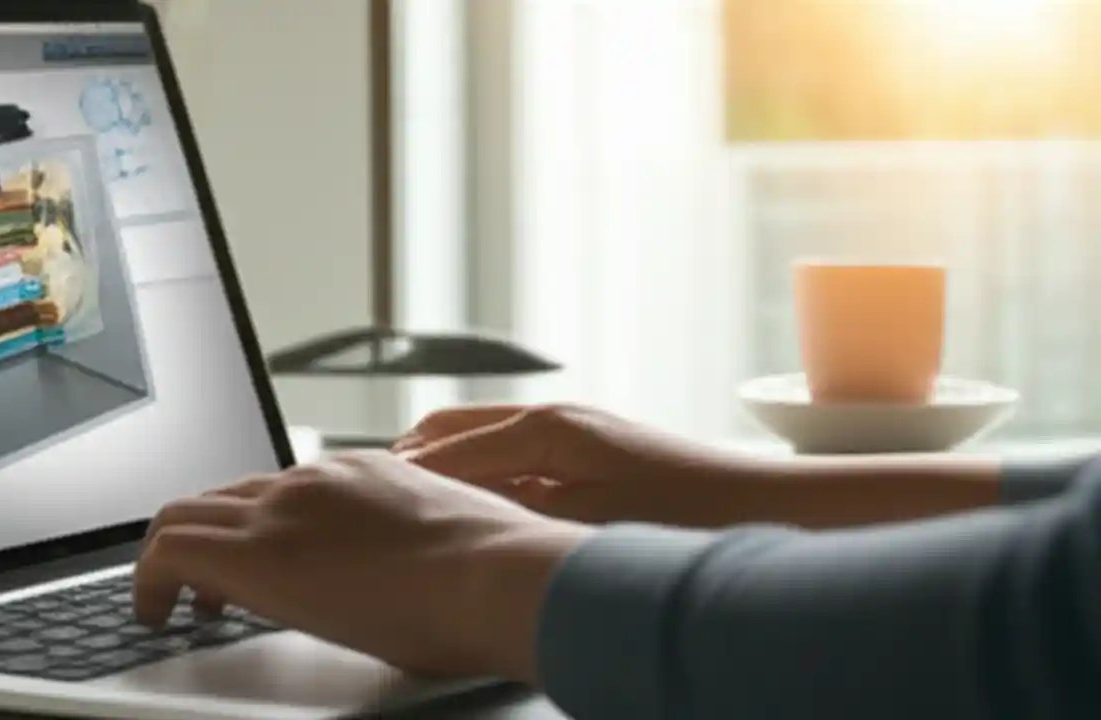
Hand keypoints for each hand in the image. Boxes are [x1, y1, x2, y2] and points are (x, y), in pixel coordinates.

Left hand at [133, 451, 591, 681]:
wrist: (498, 574)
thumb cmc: (495, 572)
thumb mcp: (447, 543)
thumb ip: (408, 547)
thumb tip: (407, 579)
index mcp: (361, 474)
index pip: (279, 489)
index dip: (253, 526)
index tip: (250, 564)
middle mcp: (314, 479)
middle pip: (223, 494)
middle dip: (205, 539)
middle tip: (203, 587)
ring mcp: (282, 508)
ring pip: (186, 512)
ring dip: (172, 558)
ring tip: (171, 605)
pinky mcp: (256, 552)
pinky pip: (171, 549)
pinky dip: (150, 580)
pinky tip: (157, 614)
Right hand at [396, 404, 759, 526]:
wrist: (760, 503)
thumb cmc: (683, 514)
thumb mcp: (581, 521)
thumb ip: (507, 508)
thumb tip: (447, 503)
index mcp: (542, 429)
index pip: (442, 450)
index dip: (396, 479)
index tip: (355, 496)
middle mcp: (550, 419)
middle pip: (448, 429)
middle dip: (406, 461)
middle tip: (366, 497)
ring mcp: (568, 430)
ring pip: (475, 437)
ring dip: (439, 464)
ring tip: (404, 502)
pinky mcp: (584, 448)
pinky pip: (507, 452)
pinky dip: (475, 471)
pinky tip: (470, 506)